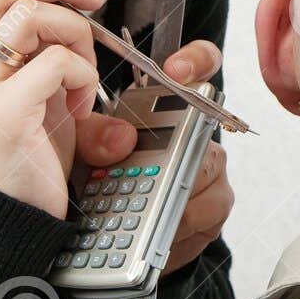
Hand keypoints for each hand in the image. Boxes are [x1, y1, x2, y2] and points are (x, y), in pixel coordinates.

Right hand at [0, 0, 106, 217]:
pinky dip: (84, 72)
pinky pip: (57, 61)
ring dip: (77, 31)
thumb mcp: (19, 74)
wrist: (14, 214)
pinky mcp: (1, 114)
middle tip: (91, 2)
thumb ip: (26, 28)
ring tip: (83, 67)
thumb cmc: (25, 141)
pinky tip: (80, 102)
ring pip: (32, 15)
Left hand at [74, 39, 233, 274]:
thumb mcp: (83, 152)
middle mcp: (196, 133)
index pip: (198, 66)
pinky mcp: (215, 207)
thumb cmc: (99, 185)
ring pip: (202, 175)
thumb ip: (92, 136)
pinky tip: (151, 234)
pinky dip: (173, 227)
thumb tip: (122, 136)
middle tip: (142, 174)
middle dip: (167, 155)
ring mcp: (209, 170)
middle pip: (202, 129)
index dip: (195, 60)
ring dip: (165, 198)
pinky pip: (204, 213)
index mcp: (166, 108)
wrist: (108, 238)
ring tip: (135, 215)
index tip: (176, 71)